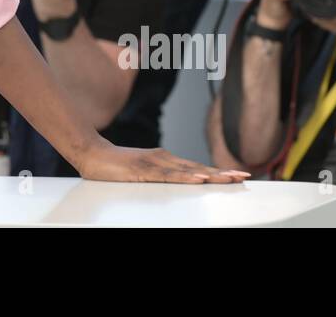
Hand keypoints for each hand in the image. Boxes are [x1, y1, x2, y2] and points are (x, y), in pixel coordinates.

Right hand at [77, 141, 249, 183]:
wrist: (91, 153)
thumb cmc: (114, 166)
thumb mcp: (142, 173)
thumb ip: (159, 177)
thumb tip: (177, 183)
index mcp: (165, 160)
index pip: (197, 167)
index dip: (218, 172)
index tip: (237, 175)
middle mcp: (164, 159)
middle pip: (198, 168)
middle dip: (222, 173)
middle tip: (244, 176)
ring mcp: (154, 163)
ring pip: (189, 171)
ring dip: (211, 175)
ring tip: (230, 178)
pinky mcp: (144, 170)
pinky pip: (168, 175)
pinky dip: (186, 177)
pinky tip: (199, 179)